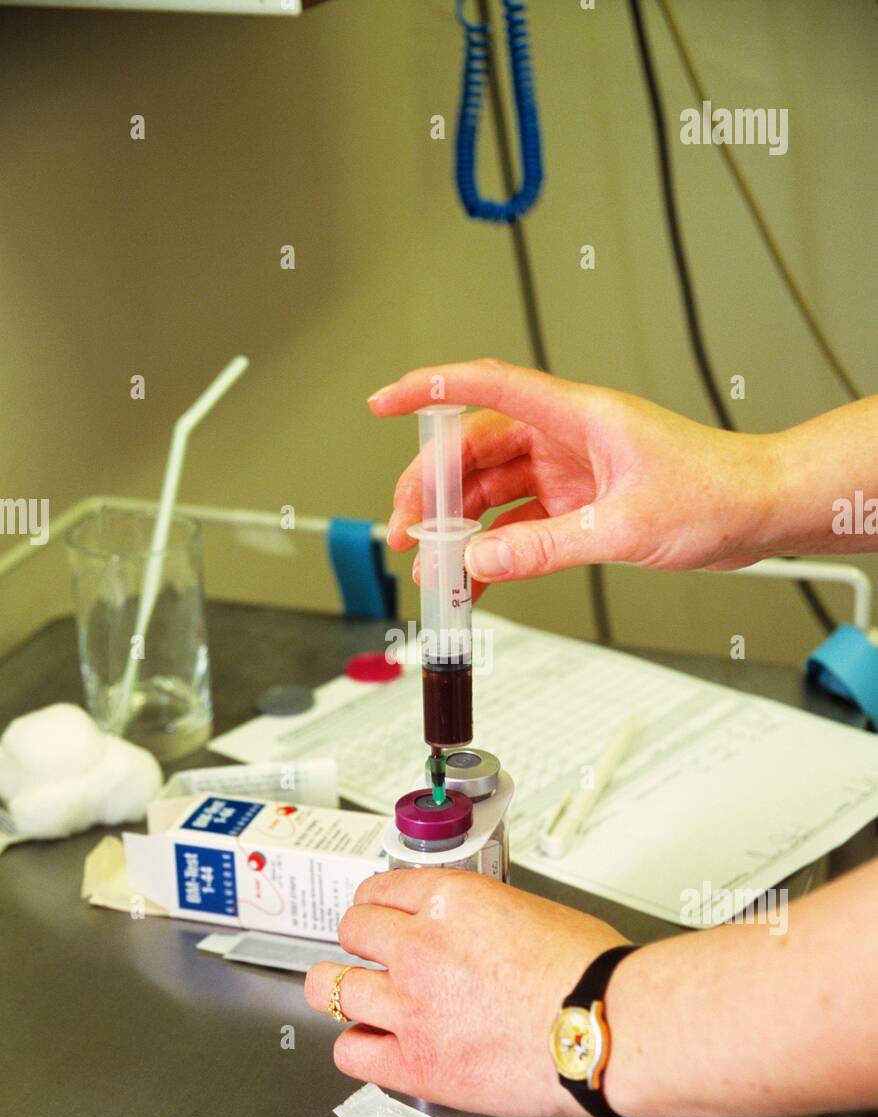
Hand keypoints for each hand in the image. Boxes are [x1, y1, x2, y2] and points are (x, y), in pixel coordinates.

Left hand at [304, 869, 627, 1116]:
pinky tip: (374, 1044)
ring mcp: (410, 1006)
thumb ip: (479, 922)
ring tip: (351, 997)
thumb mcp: (528, 912)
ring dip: (339, 990)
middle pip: (352, 931)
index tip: (381, 917)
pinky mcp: (415, 1062)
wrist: (603, 1027)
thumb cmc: (589, 973)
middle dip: (359, 942)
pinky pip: (351, 1052)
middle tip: (368, 955)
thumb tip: (469, 938)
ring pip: (332, 989)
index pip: (381, 889)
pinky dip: (357, 1046)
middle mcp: (419, 946)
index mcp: (449, 900)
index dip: (379, 905)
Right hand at [371, 358, 787, 593]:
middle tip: (407, 533)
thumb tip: (480, 563)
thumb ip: (546, 548)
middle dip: (433, 490)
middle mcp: (565, 438)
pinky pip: (520, 524)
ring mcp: (569, 471)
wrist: (760, 511)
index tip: (383, 403)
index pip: (487, 387)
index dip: (429, 389)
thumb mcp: (624, 528)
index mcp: (575, 416)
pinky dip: (495, 551)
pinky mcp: (579, 504)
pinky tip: (476, 579)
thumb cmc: (715, 493)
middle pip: (475, 450)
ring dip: (459, 528)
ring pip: (492, 491)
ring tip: (433, 568)